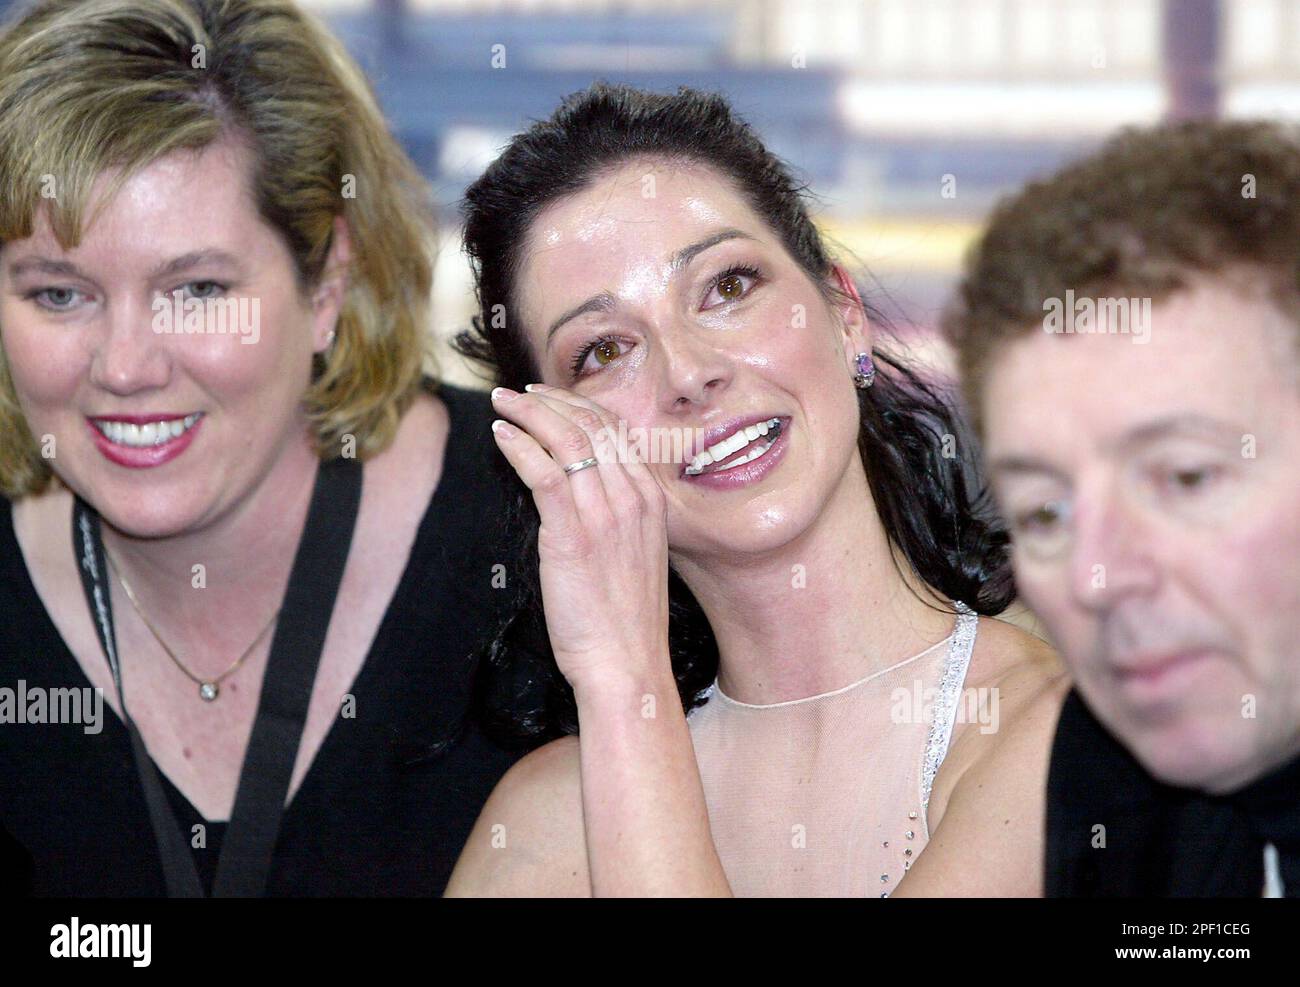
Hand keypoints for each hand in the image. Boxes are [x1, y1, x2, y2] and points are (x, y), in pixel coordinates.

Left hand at [489, 383, 671, 694]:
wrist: (627, 663)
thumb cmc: (625, 621)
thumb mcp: (634, 557)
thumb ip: (614, 518)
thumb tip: (578, 495)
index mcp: (650, 501)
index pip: (615, 431)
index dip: (580, 406)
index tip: (551, 397)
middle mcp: (632, 498)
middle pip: (591, 425)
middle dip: (551, 399)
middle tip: (519, 391)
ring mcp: (605, 513)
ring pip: (567, 440)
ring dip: (530, 413)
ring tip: (502, 402)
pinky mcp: (572, 533)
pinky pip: (545, 472)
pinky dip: (520, 445)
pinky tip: (501, 434)